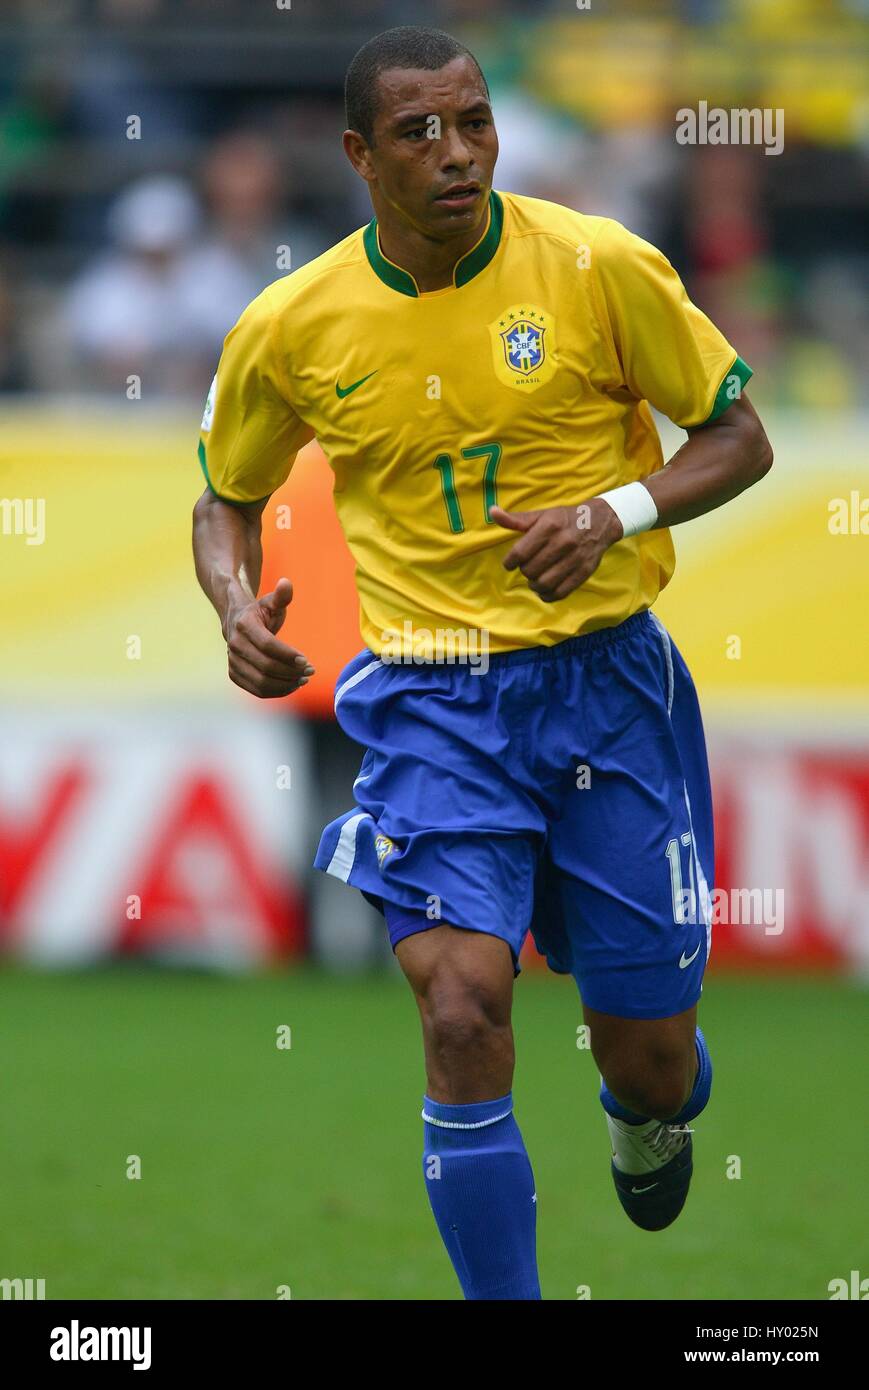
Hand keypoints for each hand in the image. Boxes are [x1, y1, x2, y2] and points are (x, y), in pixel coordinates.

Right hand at [223, 577, 314, 697]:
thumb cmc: (259, 612)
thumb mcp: (271, 602)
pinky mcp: (234, 674)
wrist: (235, 621)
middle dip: (291, 672)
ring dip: (285, 684)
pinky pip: (256, 690)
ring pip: (261, 682)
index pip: (268, 645)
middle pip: (266, 666)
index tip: (307, 661)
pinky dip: (276, 691)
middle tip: (310, 671)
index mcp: (244, 625)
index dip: (288, 655)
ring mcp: (232, 661)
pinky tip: (292, 685)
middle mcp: (235, 645)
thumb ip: (281, 596)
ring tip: (303, 679)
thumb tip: (286, 583)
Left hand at [489, 499, 622, 602]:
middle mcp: (563, 542)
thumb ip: (516, 519)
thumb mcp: (541, 515)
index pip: (520, 552)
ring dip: (534, 585)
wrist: (600, 522)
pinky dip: (548, 595)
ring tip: (535, 578)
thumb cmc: (564, 519)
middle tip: (527, 567)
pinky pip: (560, 593)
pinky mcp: (584, 572)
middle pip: (530, 570)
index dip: (510, 562)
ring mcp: (575, 559)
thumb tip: (492, 512)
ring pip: (543, 584)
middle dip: (524, 571)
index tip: (510, 563)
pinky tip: (545, 588)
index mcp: (549, 526)